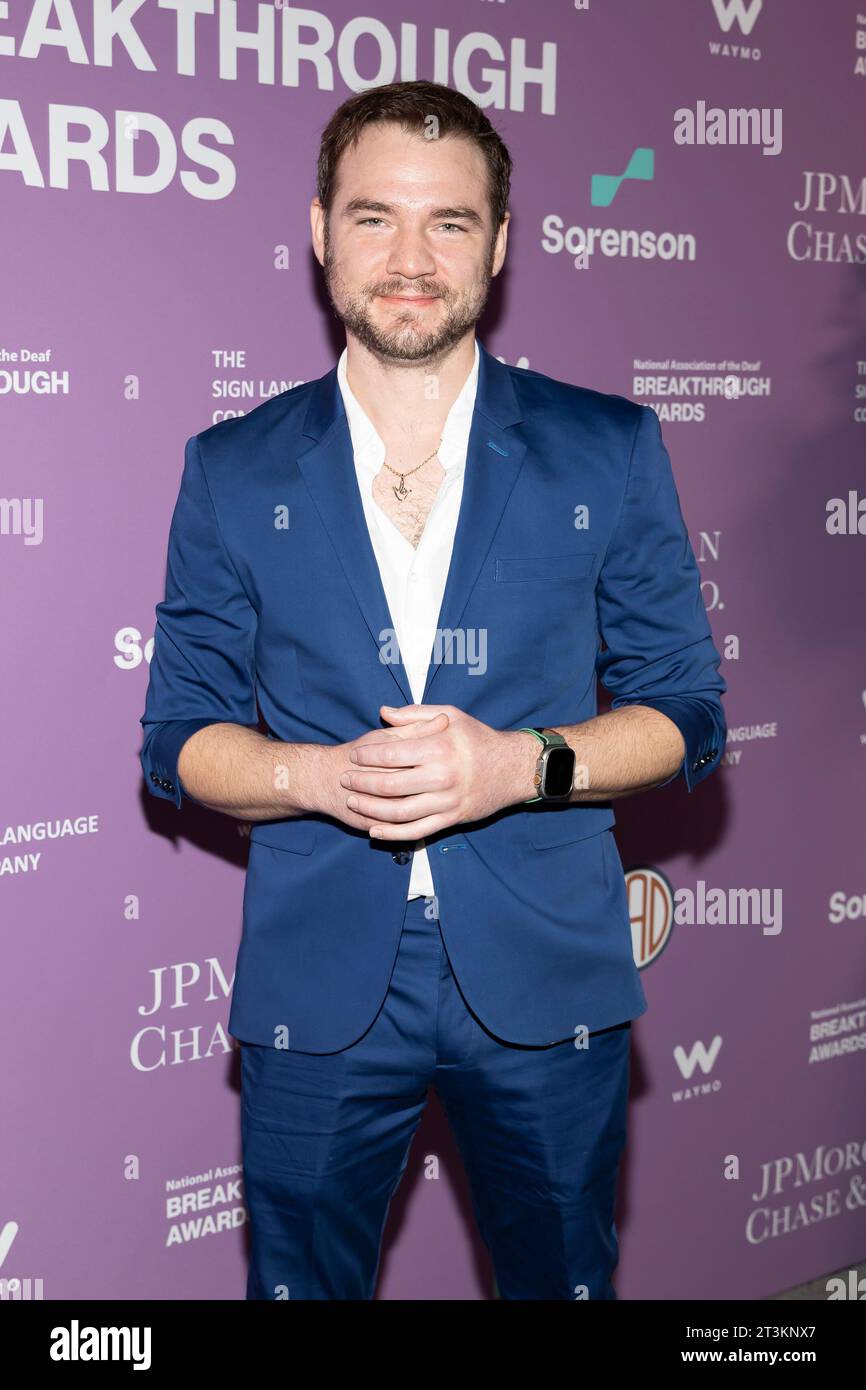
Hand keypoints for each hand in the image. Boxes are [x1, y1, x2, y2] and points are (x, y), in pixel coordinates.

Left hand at [338, 703, 539, 840]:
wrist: (513, 768)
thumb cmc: (478, 738)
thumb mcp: (451, 715)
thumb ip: (416, 715)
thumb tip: (383, 713)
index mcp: (439, 748)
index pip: (391, 753)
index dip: (367, 756)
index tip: (354, 755)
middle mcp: (442, 776)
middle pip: (390, 785)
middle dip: (362, 782)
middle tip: (345, 778)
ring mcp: (447, 801)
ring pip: (400, 812)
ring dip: (371, 809)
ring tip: (353, 801)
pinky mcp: (452, 819)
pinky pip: (417, 831)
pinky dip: (392, 834)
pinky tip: (374, 830)